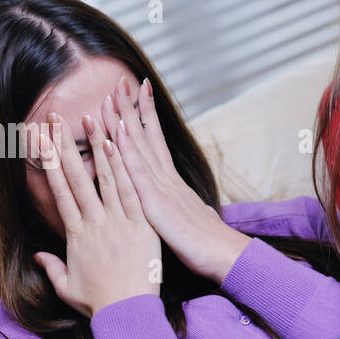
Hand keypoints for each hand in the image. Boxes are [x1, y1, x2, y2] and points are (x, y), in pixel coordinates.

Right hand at [33, 112, 160, 317]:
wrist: (127, 313)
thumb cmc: (99, 302)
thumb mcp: (68, 287)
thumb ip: (52, 268)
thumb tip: (37, 257)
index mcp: (76, 234)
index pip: (59, 191)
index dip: (48, 164)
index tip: (39, 143)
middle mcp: (94, 222)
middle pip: (77, 177)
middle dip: (63, 146)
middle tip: (53, 119)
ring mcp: (118, 221)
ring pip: (106, 177)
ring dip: (97, 145)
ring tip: (90, 117)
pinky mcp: (141, 224)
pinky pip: (132, 190)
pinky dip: (125, 167)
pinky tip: (119, 144)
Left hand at [104, 76, 250, 284]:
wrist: (224, 257)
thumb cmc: (205, 244)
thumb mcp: (185, 218)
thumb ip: (174, 205)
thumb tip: (172, 200)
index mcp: (169, 182)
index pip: (154, 140)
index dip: (145, 115)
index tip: (137, 91)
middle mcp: (165, 178)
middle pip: (145, 136)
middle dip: (132, 107)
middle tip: (122, 80)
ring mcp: (161, 188)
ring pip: (139, 148)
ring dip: (126, 119)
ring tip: (115, 94)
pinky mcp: (156, 204)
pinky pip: (138, 174)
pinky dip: (127, 152)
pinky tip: (117, 132)